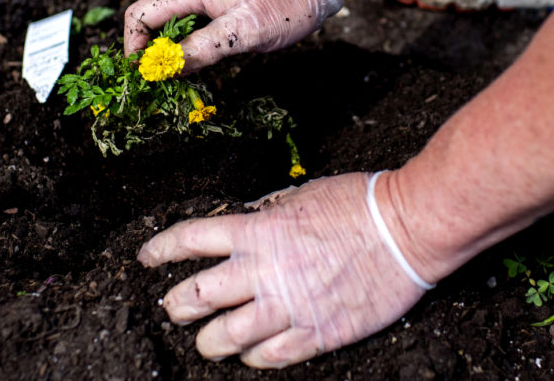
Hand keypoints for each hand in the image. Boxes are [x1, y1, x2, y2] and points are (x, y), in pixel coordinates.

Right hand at [123, 0, 342, 72]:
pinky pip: (187, 20)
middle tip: (154, 78)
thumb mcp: (244, 31)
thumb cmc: (284, 3)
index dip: (134, 45)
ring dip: (163, 46)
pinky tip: (192, 60)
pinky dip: (181, 41)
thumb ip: (202, 49)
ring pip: (168, 19)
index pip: (142, 14)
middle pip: (149, 15)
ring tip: (170, 75)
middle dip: (144, 47)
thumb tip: (164, 68)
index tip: (144, 73)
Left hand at [137, 172, 431, 367]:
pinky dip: (254, 359)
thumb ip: (268, 212)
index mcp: (258, 229)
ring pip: (225, 336)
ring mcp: (289, 305)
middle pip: (196, 296)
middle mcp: (264, 269)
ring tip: (206, 343)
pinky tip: (251, 356)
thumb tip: (247, 218)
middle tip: (173, 308)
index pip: (191, 238)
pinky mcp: (316, 332)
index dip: (160, 250)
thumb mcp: (302, 195)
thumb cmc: (359, 203)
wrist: (407, 229)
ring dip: (208, 342)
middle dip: (176, 305)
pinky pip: (270, 357)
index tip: (146, 258)